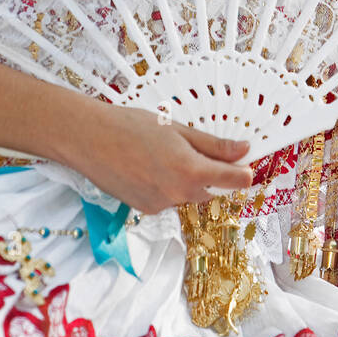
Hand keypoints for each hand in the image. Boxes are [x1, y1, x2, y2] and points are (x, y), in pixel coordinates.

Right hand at [64, 100, 253, 214]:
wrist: (89, 140)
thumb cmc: (130, 126)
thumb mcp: (177, 129)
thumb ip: (213, 145)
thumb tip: (244, 150)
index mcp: (191, 171)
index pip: (233, 180)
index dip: (243, 172)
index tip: (248, 165)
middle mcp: (178, 194)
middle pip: (210, 189)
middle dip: (210, 173)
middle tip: (193, 149)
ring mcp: (161, 205)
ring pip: (187, 194)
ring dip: (186, 180)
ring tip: (162, 154)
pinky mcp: (146, 209)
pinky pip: (168, 199)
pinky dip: (166, 186)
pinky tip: (148, 166)